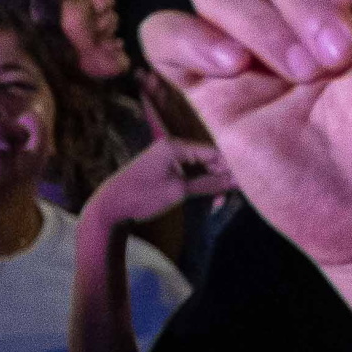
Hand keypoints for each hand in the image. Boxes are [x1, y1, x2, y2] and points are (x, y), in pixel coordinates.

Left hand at [80, 138, 232, 233]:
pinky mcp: (163, 166)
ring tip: (216, 200)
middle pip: (207, 157)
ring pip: (199, 165)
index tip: (242, 185)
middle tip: (227, 197)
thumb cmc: (143, 196)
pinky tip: (206, 195)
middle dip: (220, 176)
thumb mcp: (178, 191)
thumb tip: (236, 181)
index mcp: (174, 146)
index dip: (229, 168)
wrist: (109, 206)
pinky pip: (188, 170)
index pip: (212, 152)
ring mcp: (166, 156)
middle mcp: (171, 145)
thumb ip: (208, 184)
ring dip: (210, 181)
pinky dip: (198, 181)